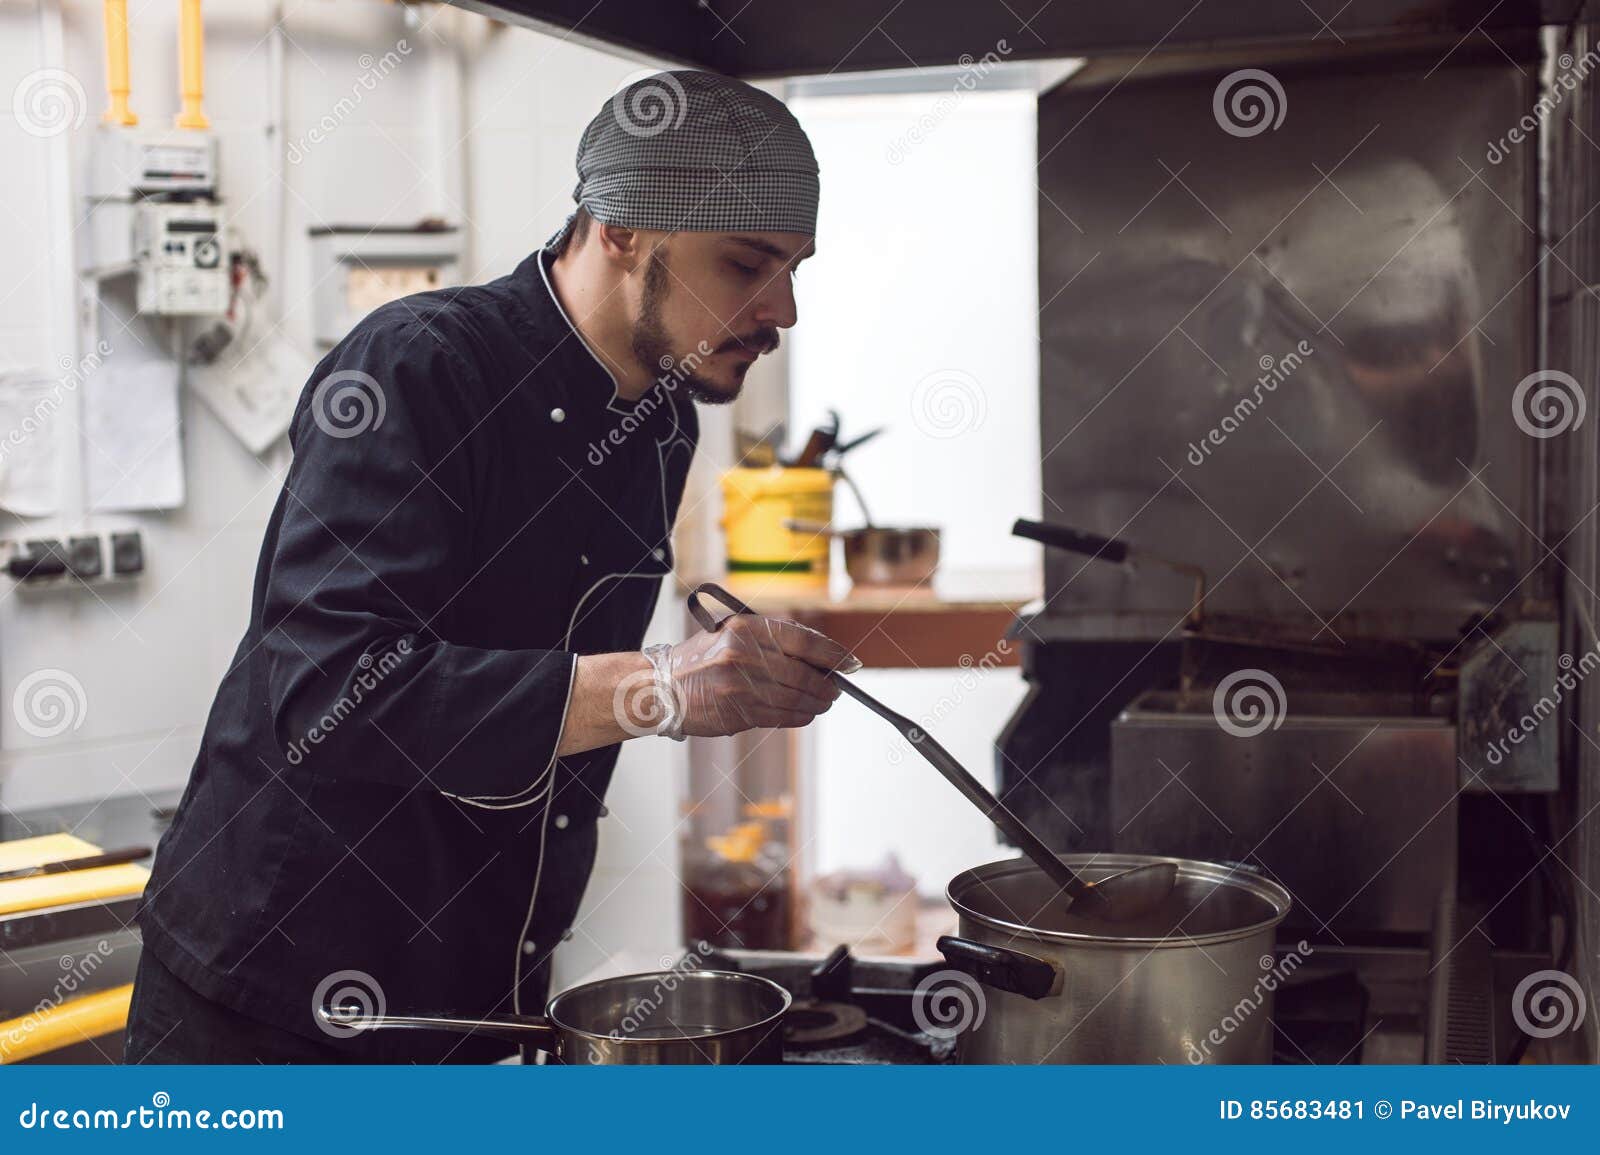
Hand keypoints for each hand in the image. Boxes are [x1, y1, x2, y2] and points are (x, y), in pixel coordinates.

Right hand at [662, 615, 859, 735]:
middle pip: (806, 674)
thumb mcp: (734, 634)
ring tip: (824, 702)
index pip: (806, 642)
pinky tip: (806, 713)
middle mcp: (746, 656)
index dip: (834, 654)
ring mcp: (743, 686)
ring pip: (798, 699)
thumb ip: (774, 639)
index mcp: (748, 630)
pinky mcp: (740, 713)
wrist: (663, 687)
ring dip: (817, 703)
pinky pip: (783, 716)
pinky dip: (800, 716)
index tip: (851, 663)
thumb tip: (821, 654)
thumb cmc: (702, 659)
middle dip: (828, 685)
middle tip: (837, 688)